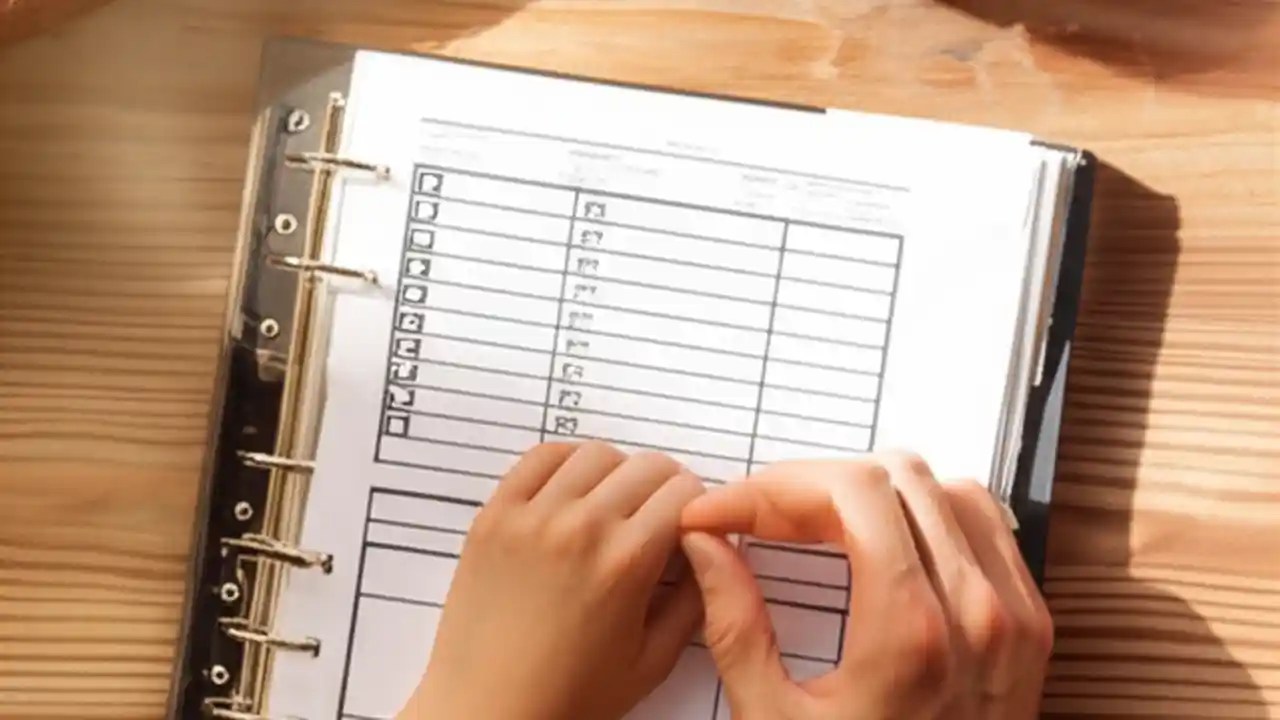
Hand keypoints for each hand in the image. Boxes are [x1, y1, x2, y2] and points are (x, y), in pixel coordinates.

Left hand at [400, 441, 705, 719]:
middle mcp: (582, 527)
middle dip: (665, 488)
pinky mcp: (495, 514)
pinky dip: (567, 461)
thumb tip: (712, 551)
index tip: (688, 526)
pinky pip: (541, 457)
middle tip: (657, 517)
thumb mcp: (653, 660)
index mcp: (627, 562)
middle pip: (647, 466)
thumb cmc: (567, 697)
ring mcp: (533, 515)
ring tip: (614, 505)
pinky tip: (574, 489)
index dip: (696, 508)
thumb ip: (694, 600)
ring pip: (597, 454)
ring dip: (617, 472)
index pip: (685, 491)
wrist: (486, 711)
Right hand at [679, 453, 1053, 719]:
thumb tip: (704, 543)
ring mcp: (1013, 615)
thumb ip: (734, 624)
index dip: (771, 486)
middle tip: (755, 519)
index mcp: (910, 632)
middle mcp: (976, 610)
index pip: (847, 492)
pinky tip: (878, 542)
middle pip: (892, 477)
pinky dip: (928, 514)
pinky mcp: (1030, 626)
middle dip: (810, 486)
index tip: (719, 510)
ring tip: (811, 526)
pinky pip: (985, 526)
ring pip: (944, 487)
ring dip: (871, 492)